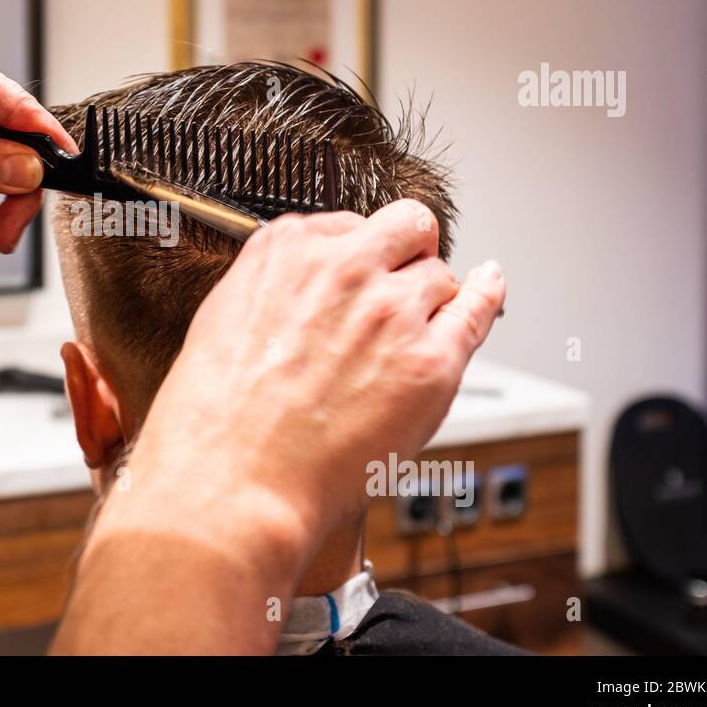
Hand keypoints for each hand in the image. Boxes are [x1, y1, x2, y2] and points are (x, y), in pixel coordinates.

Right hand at [133, 199, 505, 548]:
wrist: (234, 481)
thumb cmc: (217, 419)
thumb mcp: (222, 320)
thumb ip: (273, 287)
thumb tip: (303, 284)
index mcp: (286, 250)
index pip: (347, 225)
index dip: (356, 255)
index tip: (357, 277)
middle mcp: (343, 267)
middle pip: (406, 227)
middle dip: (405, 250)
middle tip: (400, 282)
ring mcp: (391, 311)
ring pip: (439, 276)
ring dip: (429, 300)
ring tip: (406, 340)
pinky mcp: (430, 360)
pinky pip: (476, 310)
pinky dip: (486, 296)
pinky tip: (490, 287)